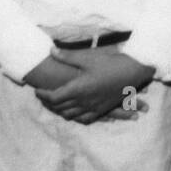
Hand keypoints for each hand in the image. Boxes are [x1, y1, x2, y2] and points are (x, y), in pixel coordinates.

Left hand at [33, 48, 152, 124]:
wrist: (134, 72)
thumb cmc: (111, 63)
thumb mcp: (88, 58)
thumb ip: (67, 56)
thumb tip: (51, 51)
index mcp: (78, 89)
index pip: (53, 98)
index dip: (43, 95)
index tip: (37, 90)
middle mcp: (84, 102)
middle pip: (59, 108)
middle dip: (48, 103)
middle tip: (42, 96)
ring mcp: (93, 107)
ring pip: (71, 115)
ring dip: (60, 111)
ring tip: (55, 104)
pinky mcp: (102, 110)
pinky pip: (84, 119)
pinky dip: (75, 117)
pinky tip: (73, 113)